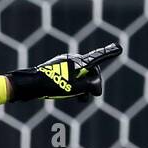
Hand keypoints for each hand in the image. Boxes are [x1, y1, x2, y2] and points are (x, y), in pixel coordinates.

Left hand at [7, 42, 122, 101]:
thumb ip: (90, 86)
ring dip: (82, 88)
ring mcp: (62, 65)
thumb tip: (98, 87)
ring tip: (80, 100)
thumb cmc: (51, 85)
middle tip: (92, 96)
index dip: (109, 54)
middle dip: (92, 83)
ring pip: (79, 76)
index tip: (119, 48)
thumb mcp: (74, 88)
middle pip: (89, 70)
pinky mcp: (55, 71)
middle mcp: (71, 60)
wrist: (27, 85)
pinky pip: (69, 78)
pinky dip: (73, 87)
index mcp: (78, 61)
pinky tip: (68, 96)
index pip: (97, 57)